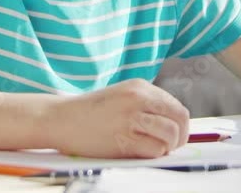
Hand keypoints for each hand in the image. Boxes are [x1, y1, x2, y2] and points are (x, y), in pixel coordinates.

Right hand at [55, 79, 189, 157]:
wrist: (61, 119)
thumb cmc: (91, 112)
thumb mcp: (121, 96)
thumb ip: (145, 104)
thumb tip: (173, 123)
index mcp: (140, 87)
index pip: (176, 107)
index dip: (179, 125)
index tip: (174, 135)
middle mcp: (139, 98)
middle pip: (179, 119)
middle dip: (180, 136)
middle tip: (171, 146)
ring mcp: (131, 117)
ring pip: (171, 134)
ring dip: (168, 146)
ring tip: (155, 149)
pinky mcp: (124, 137)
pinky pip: (155, 149)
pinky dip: (154, 154)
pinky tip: (142, 152)